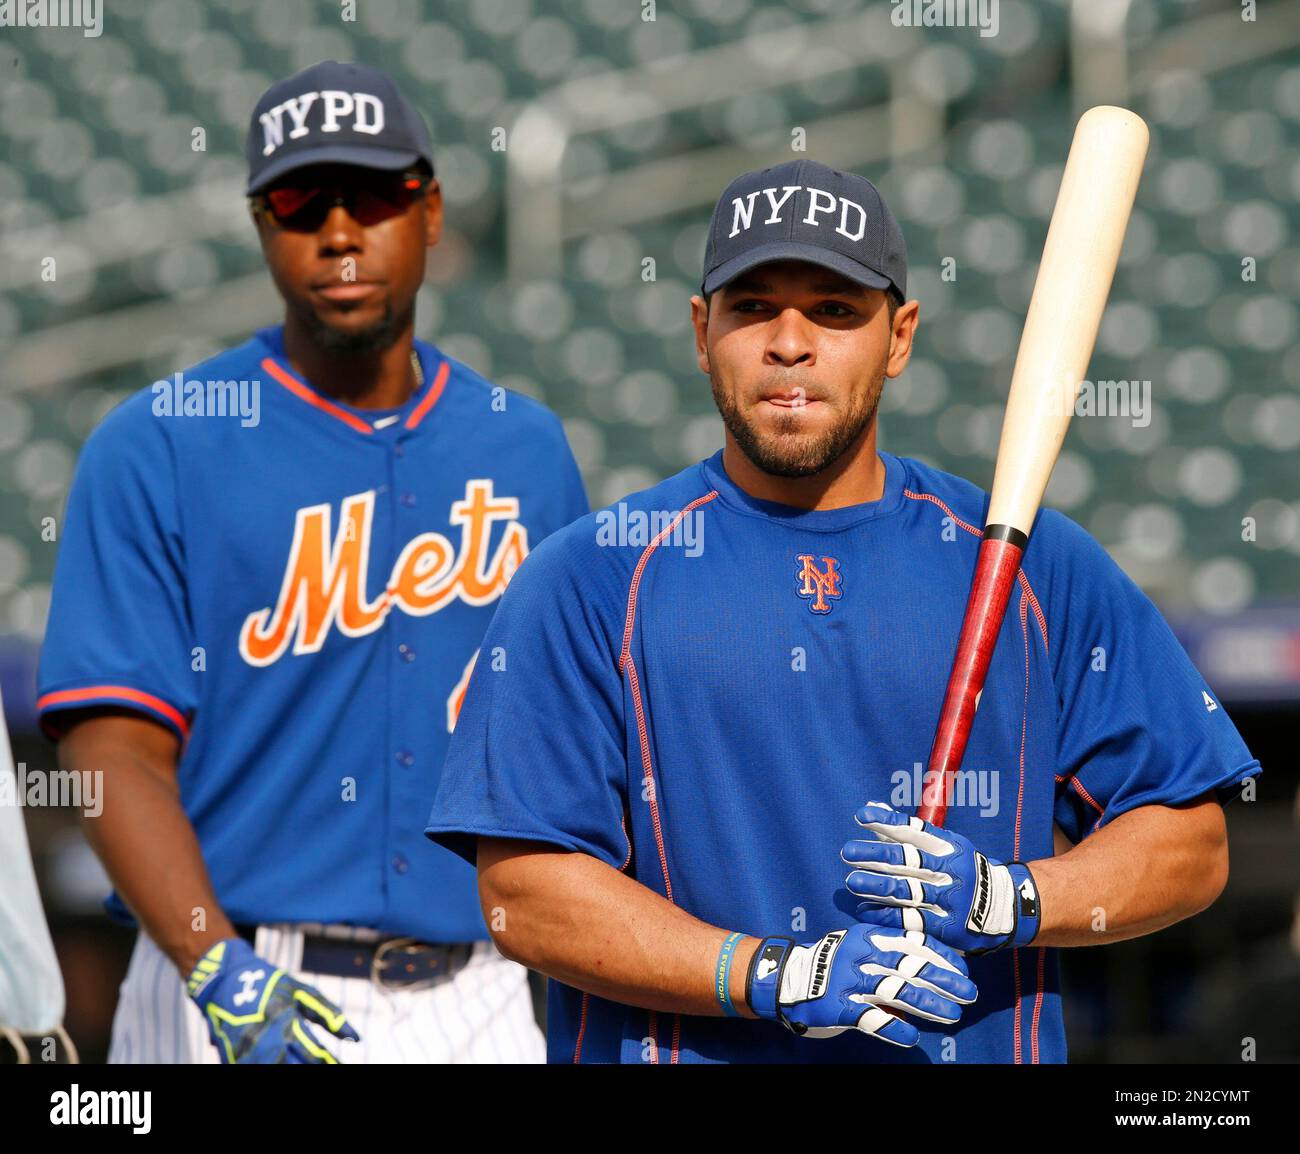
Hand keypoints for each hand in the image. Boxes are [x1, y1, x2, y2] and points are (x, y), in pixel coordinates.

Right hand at [186, 938, 359, 1062]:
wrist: (226, 980)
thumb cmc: (271, 985)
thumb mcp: (301, 992)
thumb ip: (328, 1014)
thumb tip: (355, 1038)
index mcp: (287, 1021)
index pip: (314, 1053)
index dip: (329, 1063)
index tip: (340, 1065)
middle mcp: (268, 1038)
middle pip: (295, 1066)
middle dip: (310, 1068)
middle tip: (326, 1067)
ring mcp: (249, 1050)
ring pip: (274, 1068)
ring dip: (292, 1068)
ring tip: (301, 1066)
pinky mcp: (232, 1056)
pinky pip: (249, 1068)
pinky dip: (265, 1067)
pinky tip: (278, 1064)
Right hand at [746, 923, 976, 1046]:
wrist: (787, 977)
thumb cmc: (833, 961)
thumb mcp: (860, 945)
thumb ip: (892, 953)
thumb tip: (936, 968)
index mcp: (869, 934)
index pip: (915, 940)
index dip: (943, 956)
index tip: (965, 970)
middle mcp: (861, 954)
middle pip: (912, 966)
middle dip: (945, 981)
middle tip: (969, 994)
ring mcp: (849, 980)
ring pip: (898, 992)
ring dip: (930, 1005)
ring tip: (952, 1016)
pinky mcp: (838, 1006)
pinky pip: (873, 1019)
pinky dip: (895, 1029)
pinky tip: (912, 1037)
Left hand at [841, 801, 1040, 954]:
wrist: (1005, 907)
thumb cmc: (963, 869)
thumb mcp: (945, 845)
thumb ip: (907, 830)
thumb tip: (873, 807)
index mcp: (949, 846)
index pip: (915, 830)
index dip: (887, 822)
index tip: (861, 816)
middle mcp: (950, 870)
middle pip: (909, 861)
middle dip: (876, 856)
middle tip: (848, 852)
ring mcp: (950, 899)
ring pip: (909, 890)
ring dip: (877, 886)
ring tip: (851, 881)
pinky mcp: (947, 926)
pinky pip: (912, 920)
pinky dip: (886, 914)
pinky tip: (864, 909)